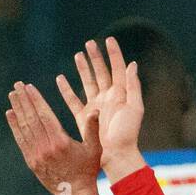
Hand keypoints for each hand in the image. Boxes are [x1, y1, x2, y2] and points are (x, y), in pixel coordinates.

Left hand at [6, 81, 99, 194]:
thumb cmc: (87, 171)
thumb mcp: (94, 149)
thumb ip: (93, 128)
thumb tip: (95, 110)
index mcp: (61, 142)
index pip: (45, 115)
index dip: (36, 100)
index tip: (29, 87)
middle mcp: (47, 148)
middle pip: (32, 119)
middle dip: (24, 100)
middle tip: (16, 85)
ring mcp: (37, 156)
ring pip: (25, 128)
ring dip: (17, 110)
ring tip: (12, 95)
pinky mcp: (32, 162)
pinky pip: (21, 141)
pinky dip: (15, 126)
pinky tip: (10, 114)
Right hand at [58, 37, 144, 182]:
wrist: (116, 155)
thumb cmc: (128, 133)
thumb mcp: (135, 108)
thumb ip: (133, 86)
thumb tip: (132, 64)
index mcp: (121, 94)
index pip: (117, 69)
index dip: (114, 54)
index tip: (108, 39)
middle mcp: (108, 98)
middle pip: (101, 72)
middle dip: (95, 57)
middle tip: (89, 43)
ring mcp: (95, 107)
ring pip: (87, 82)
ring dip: (83, 69)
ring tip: (78, 55)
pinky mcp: (83, 117)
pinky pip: (73, 100)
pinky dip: (66, 90)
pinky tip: (60, 78)